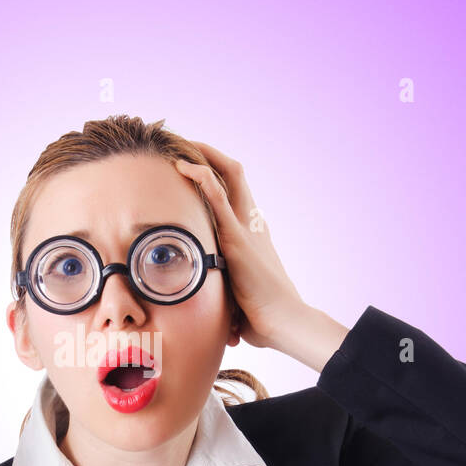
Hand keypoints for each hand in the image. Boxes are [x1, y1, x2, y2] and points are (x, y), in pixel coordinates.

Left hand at [173, 142, 305, 348]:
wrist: (284, 323)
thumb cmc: (263, 316)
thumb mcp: (237, 295)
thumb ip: (224, 291)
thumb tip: (216, 316)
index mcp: (251, 232)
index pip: (233, 191)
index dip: (215, 173)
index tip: (191, 165)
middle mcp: (251, 222)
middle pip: (233, 174)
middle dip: (208, 154)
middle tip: (184, 144)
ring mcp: (245, 227)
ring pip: (228, 176)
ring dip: (204, 155)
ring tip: (181, 143)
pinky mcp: (237, 237)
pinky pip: (218, 197)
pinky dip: (201, 177)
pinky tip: (183, 167)